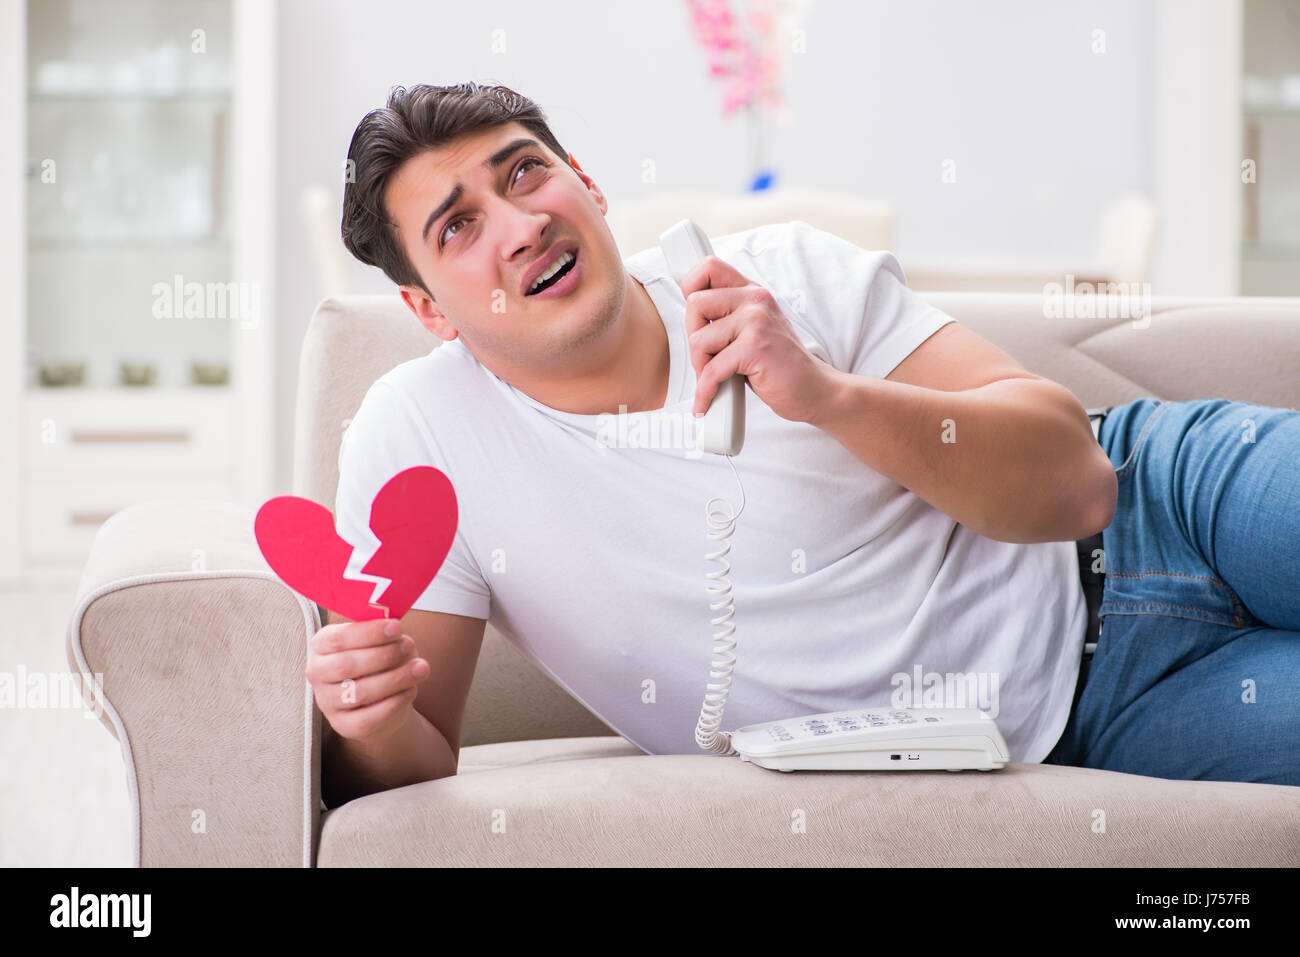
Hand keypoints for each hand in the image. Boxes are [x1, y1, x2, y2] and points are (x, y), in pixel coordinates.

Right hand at [307, 617, 429, 741]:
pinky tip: (411, 690)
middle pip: (345, 665)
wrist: (382, 699)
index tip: (397, 626)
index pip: (338, 638)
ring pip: (359, 692)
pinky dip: (394, 704)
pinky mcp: (342, 725)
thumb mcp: (383, 641)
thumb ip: (386, 635)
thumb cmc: (381, 661)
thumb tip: (398, 633)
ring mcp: (327, 702)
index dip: (368, 632)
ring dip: (395, 679)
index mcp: (321, 645)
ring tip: (421, 668)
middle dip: (383, 655)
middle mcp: (317, 673)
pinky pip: (368, 719)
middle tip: (410, 646)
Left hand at [680, 256, 840, 424]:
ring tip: (717, 378)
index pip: (710, 267)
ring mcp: (756, 322)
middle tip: (707, 356)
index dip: (691, 287)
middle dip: (693, 336)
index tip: (693, 314)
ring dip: (701, 367)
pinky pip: (711, 370)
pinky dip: (705, 391)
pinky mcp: (755, 347)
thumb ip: (729, 318)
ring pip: (699, 339)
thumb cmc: (779, 365)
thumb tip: (690, 317)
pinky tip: (707, 401)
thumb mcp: (754, 330)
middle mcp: (755, 301)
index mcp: (753, 293)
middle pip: (695, 303)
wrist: (813, 389)